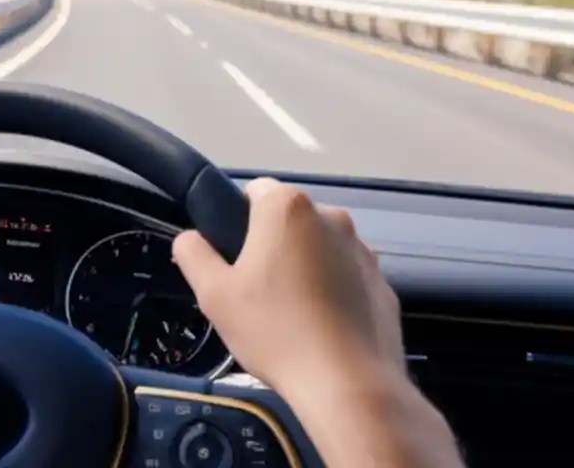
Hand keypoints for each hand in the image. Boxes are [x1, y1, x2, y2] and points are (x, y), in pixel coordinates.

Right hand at [171, 177, 403, 401]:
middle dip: (273, 245)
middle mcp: (332, 217)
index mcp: (287, 208)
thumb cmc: (274, 330)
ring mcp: (363, 250)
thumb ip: (194, 254)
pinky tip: (322, 328)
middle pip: (290, 221)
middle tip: (256, 292)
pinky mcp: (384, 283)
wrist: (347, 382)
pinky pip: (347, 277)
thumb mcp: (214, 294)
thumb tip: (190, 238)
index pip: (255, 191)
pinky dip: (334, 291)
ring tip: (291, 315)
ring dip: (305, 267)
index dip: (238, 220)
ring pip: (320, 248)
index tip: (233, 259)